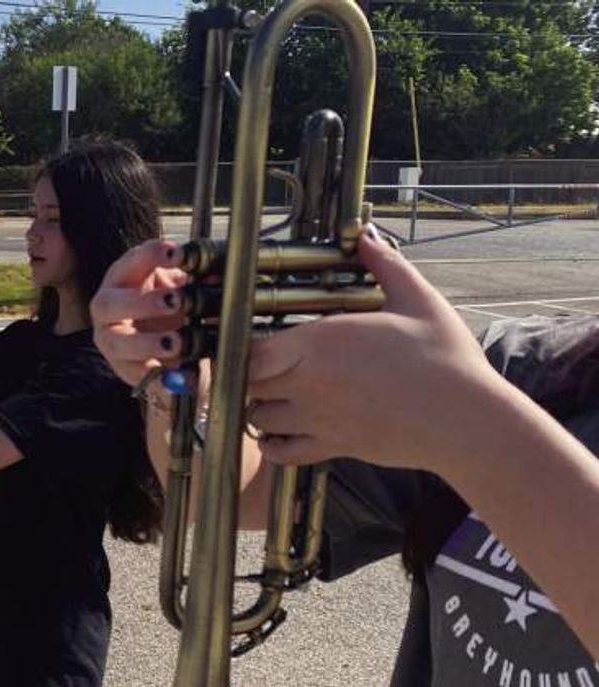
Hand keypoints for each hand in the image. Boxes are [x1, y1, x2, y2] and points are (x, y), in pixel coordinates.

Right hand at [91, 239, 190, 385]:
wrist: (166, 342)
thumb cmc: (169, 306)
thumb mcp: (183, 286)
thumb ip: (199, 277)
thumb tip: (220, 272)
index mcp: (123, 277)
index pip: (132, 260)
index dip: (152, 255)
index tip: (178, 254)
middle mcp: (107, 306)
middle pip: (111, 303)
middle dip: (143, 303)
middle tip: (176, 302)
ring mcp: (110, 339)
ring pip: (118, 342)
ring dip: (148, 343)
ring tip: (177, 343)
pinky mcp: (122, 367)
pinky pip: (135, 374)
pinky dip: (158, 377)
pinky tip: (180, 376)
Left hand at [245, 230, 501, 471]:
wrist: (467, 418)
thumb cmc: (445, 358)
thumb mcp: (417, 300)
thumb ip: (385, 265)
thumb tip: (367, 236)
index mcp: (321, 341)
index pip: (252, 348)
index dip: (247, 347)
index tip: (261, 343)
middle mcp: (310, 381)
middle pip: (249, 382)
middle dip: (251, 375)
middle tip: (266, 368)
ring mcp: (318, 418)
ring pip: (258, 417)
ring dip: (260, 407)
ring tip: (274, 397)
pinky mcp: (332, 447)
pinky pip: (281, 452)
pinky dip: (272, 445)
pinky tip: (281, 433)